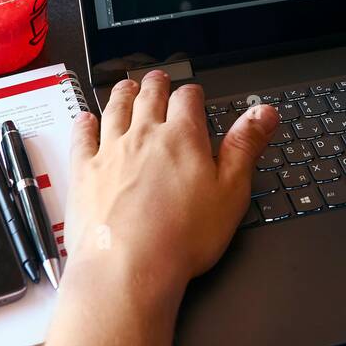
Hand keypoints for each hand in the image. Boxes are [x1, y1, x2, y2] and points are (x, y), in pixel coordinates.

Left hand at [64, 72, 277, 313]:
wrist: (128, 267)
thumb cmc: (182, 237)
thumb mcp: (231, 191)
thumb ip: (245, 146)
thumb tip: (263, 112)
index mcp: (182, 137)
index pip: (187, 100)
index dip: (192, 94)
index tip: (193, 94)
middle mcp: (144, 136)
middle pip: (149, 97)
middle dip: (156, 84)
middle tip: (157, 78)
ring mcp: (110, 152)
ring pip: (115, 110)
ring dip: (122, 94)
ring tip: (126, 87)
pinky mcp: (84, 172)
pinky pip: (82, 137)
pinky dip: (85, 124)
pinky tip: (86, 119)